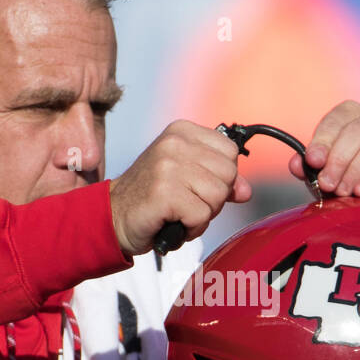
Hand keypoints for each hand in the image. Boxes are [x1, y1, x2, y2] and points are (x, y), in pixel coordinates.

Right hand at [109, 120, 249, 256]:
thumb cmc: (152, 198)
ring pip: (218, 196)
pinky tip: (173, 222)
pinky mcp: (164, 192)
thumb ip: (220, 180)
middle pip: (228, 175)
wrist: (113, 216)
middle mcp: (174, 143)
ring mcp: (168, 166)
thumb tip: (246, 191)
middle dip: (214, 198)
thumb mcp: (187, 179)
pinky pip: (201, 215)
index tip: (198, 186)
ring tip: (179, 212)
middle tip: (187, 203)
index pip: (230, 152)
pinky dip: (191, 227)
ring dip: (202, 214)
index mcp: (182, 132)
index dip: (222, 177)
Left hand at [289, 100, 359, 198]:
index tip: (313, 160)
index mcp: (351, 113)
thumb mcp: (320, 166)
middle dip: (339, 159)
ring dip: (356, 169)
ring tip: (341, 190)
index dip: (324, 140)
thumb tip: (296, 165)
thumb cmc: (340, 170)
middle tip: (326, 183)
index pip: (338, 119)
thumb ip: (307, 165)